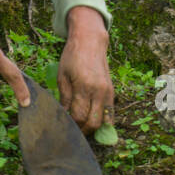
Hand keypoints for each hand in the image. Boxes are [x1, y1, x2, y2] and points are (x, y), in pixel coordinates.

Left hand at [58, 6, 113, 134]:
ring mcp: (108, 92)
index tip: (63, 127)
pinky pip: (111, 113)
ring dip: (93, 129)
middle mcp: (98, 91)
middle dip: (83, 131)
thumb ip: (64, 98)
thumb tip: (62, 116)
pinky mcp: (112, 92)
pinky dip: (103, 121)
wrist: (90, 42)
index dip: (71, 125)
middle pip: (93, 123)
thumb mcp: (62, 76)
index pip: (79, 116)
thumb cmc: (72, 57)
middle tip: (72, 132)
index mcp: (83, 86)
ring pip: (104, 121)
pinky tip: (93, 122)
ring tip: (82, 129)